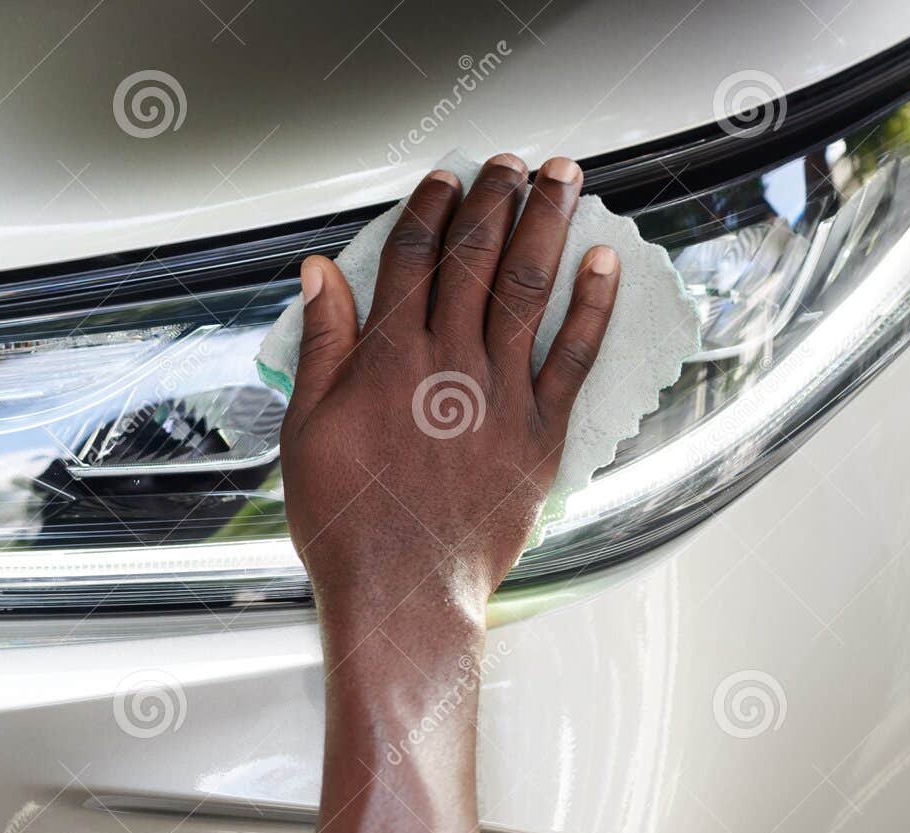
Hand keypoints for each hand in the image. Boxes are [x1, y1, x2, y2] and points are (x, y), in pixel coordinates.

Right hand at [280, 153, 619, 633]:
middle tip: (511, 163)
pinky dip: (592, 307)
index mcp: (387, 359)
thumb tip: (320, 274)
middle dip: (495, 198)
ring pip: (528, 289)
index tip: (444, 178)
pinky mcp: (539, 435)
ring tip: (562, 180)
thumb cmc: (347, 521)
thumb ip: (321, 345)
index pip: (412, 258)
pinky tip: (603, 264)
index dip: (430, 209)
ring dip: (547, 226)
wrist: (403, 593)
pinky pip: (573, 357)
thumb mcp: (306, 429)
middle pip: (476, 258)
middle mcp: (448, 363)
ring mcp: (500, 396)